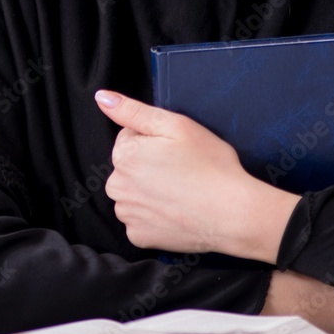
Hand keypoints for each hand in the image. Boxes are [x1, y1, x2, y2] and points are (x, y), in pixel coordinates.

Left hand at [97, 90, 299, 260]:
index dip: (155, 140)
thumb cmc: (210, 165)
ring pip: (133, 193)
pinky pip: (139, 219)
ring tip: (181, 190)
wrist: (232, 213)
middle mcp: (117, 186)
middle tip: (181, 169)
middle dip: (148, 164)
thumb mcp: (176, 125)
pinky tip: (176, 210)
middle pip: (128, 166)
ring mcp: (127, 214)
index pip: (130, 137)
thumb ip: (134, 110)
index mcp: (124, 155)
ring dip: (149, 190)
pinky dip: (153, 215)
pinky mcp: (138, 237)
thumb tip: (101, 97)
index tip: (177, 149)